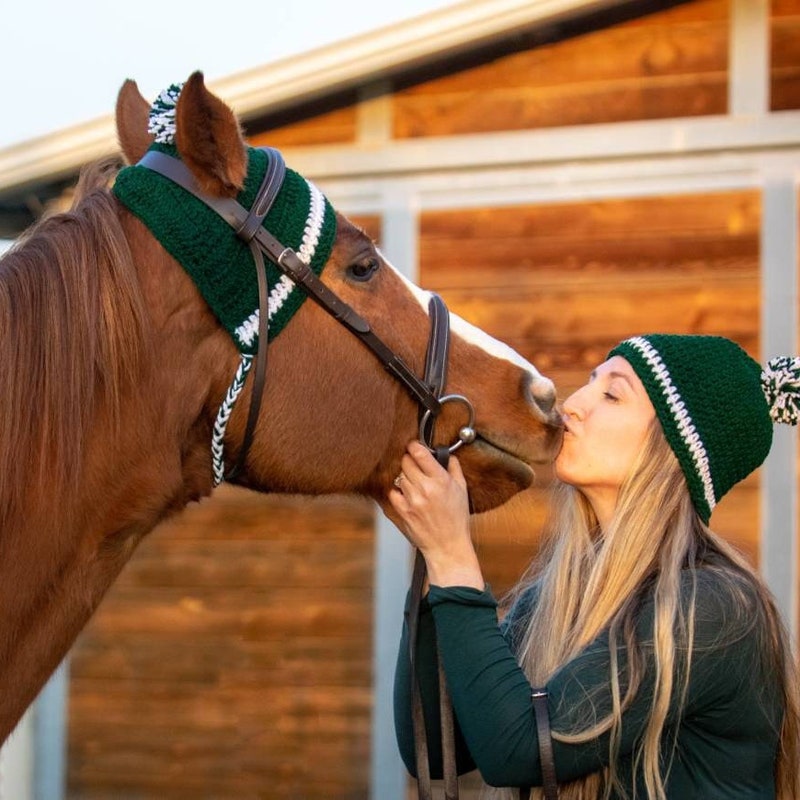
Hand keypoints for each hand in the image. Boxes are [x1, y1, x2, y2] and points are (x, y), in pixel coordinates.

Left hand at [388, 441, 483, 589]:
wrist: (447, 545)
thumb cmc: (457, 518)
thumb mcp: (462, 490)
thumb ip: (454, 468)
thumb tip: (447, 453)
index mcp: (440, 481)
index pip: (419, 453)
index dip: (414, 445)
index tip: (413, 445)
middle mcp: (424, 489)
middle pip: (405, 462)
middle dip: (409, 459)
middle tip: (414, 463)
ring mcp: (411, 501)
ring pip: (399, 476)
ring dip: (404, 475)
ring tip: (413, 481)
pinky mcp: (402, 512)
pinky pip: (392, 492)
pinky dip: (397, 491)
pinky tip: (406, 493)